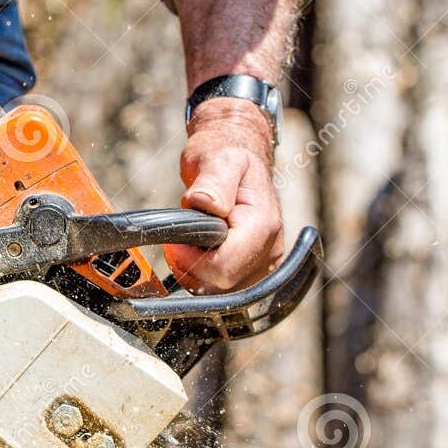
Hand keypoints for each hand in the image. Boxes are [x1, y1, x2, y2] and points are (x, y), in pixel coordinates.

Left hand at [164, 98, 284, 290]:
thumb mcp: (217, 159)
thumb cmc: (225, 155)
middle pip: (220, 286)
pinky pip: (223, 289)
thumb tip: (206, 204)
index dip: (191, 259)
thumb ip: (213, 181)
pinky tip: (198, 251)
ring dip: (195, 271)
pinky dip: (203, 275)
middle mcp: (270, 249)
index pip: (223, 269)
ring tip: (192, 240)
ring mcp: (265, 263)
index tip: (177, 239)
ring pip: (219, 292)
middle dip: (191, 265)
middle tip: (182, 237)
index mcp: (262, 225)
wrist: (239, 158)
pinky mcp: (254, 270)